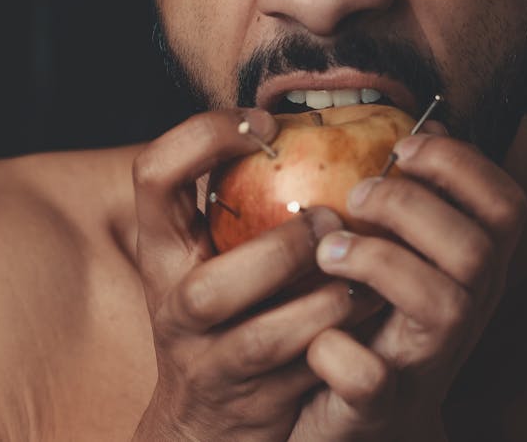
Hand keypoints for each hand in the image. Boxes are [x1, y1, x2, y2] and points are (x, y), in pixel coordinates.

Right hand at [130, 109, 381, 440]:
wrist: (206, 421)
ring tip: (364, 273)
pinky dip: (345, 338)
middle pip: (205, 290)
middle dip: (277, 254)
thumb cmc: (224, 308)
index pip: (152, 178)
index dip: (202, 137)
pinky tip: (375, 306)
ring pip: (262, 341)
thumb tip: (312, 116)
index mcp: (163, 251)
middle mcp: (175, 309)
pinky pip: (307, 371)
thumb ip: (239, 195)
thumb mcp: (210, 249)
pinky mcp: (257, 402)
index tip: (266, 124)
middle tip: (329, 219)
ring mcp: (212, 364)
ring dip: (323, 302)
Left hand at [289, 129, 526, 440]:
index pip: (507, 205)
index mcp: (475, 271)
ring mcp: (428, 362)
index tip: (402, 146)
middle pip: (478, 247)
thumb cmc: (374, 322)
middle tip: (356, 196)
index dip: (461, 164)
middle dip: (411, 206)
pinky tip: (314, 334)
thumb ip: (409, 204)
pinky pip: (372, 380)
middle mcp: (467, 313)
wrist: (357, 427)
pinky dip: (337, 352)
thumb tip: (407, 127)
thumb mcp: (403, 258)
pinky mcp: (380, 408)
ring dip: (378, 261)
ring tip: (327, 250)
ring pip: (445, 304)